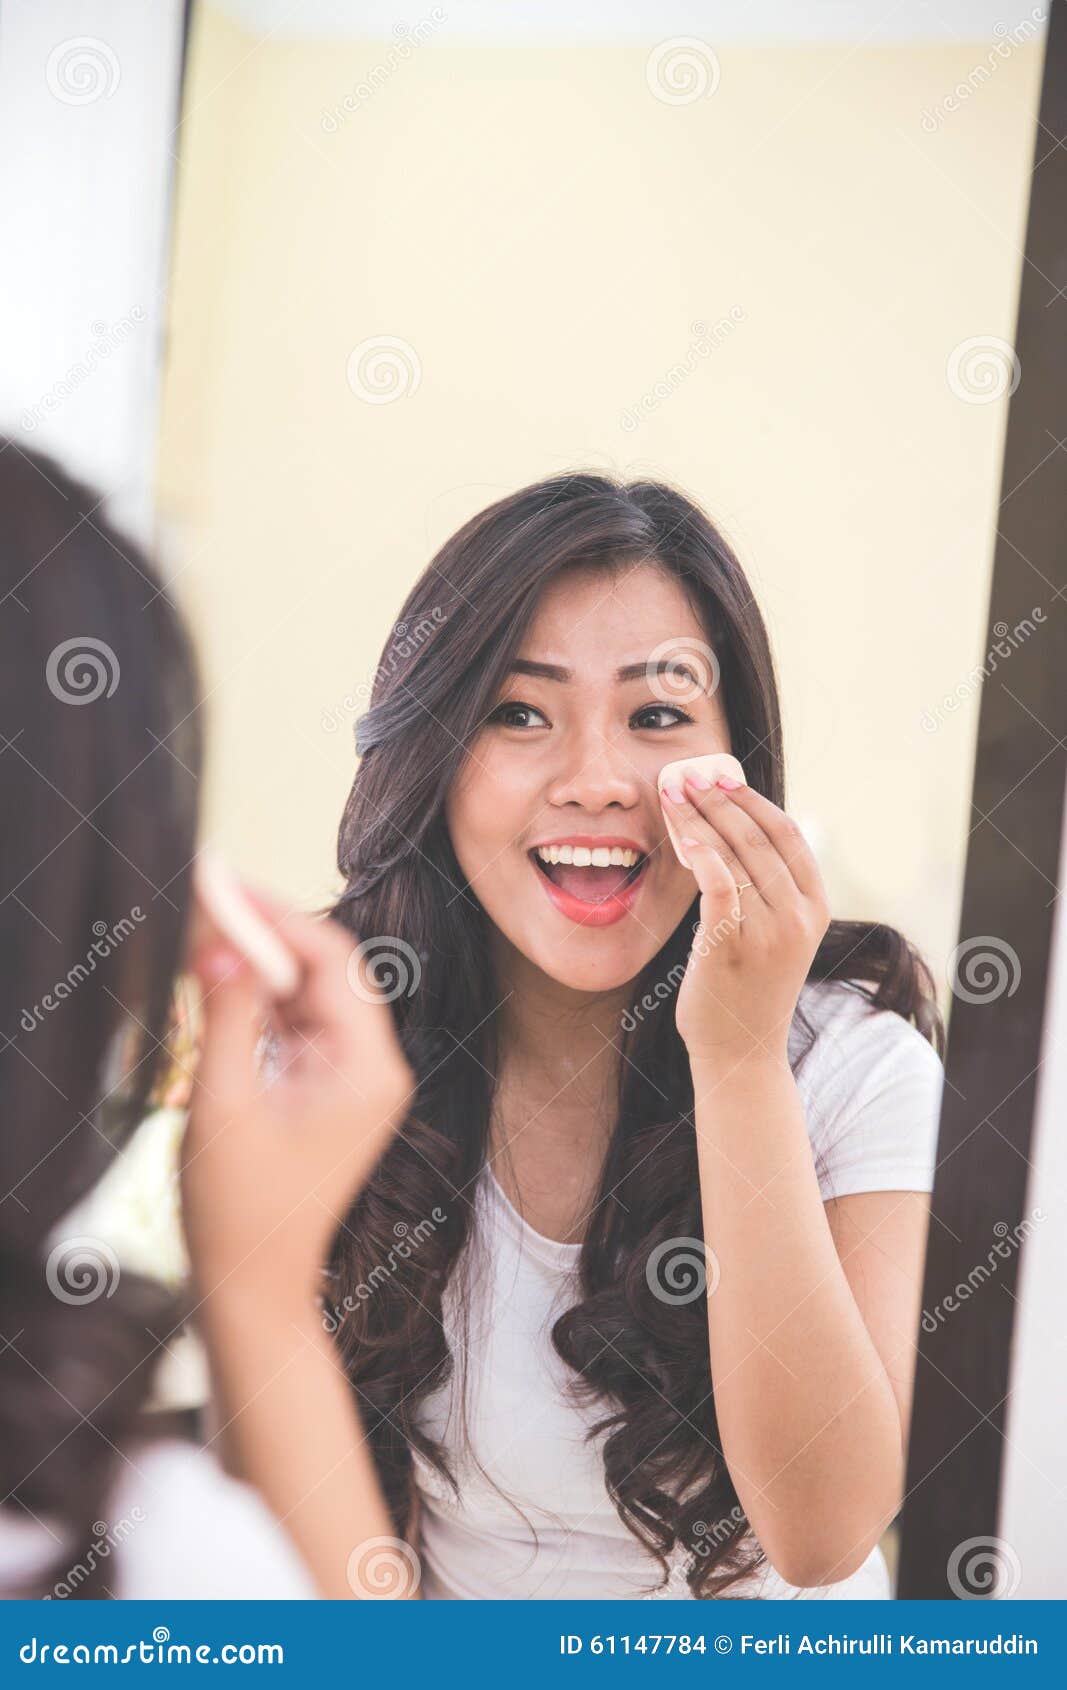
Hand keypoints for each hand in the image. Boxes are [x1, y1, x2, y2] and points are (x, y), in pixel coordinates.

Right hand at [180, 893, 414, 1312]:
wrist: (255, 1286)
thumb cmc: (241, 1210)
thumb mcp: (224, 1104)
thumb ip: (228, 1016)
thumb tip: (224, 939)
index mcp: (369, 1069)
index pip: (332, 960)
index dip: (277, 916)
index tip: (224, 885)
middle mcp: (374, 1067)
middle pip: (326, 969)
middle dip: (269, 932)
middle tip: (209, 898)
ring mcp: (353, 1078)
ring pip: (309, 992)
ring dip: (260, 963)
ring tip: (205, 932)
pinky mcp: (326, 1089)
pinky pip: (297, 1022)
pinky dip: (260, 999)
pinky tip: (219, 979)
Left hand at [663, 773, 830, 1066]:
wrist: (742, 1053)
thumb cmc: (748, 989)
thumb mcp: (775, 935)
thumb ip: (766, 890)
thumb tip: (730, 832)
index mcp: (815, 907)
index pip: (787, 834)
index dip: (752, 799)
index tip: (720, 776)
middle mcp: (798, 916)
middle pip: (758, 837)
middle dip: (718, 799)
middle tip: (687, 775)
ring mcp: (769, 933)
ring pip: (734, 855)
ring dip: (700, 818)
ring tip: (673, 794)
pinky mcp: (732, 948)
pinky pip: (720, 888)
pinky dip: (702, 855)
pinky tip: (683, 835)